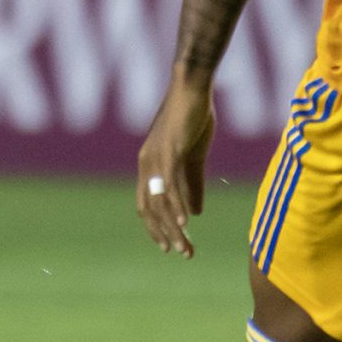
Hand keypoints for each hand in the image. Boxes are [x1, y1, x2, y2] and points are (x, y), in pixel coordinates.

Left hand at [136, 73, 216, 257]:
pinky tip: (185, 222)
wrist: (193, 87)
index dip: (155, 227)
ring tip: (185, 246)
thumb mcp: (194, 157)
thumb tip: (194, 214)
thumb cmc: (192, 117)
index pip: (146, 205)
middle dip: (165, 234)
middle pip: (151, 209)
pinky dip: (177, 204)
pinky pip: (171, 182)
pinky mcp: (171, 149)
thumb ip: (192, 184)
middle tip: (182, 254)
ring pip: (161, 201)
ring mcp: (156, 156)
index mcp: (149, 166)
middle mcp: (147, 164)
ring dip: (173, 227)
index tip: (168, 247)